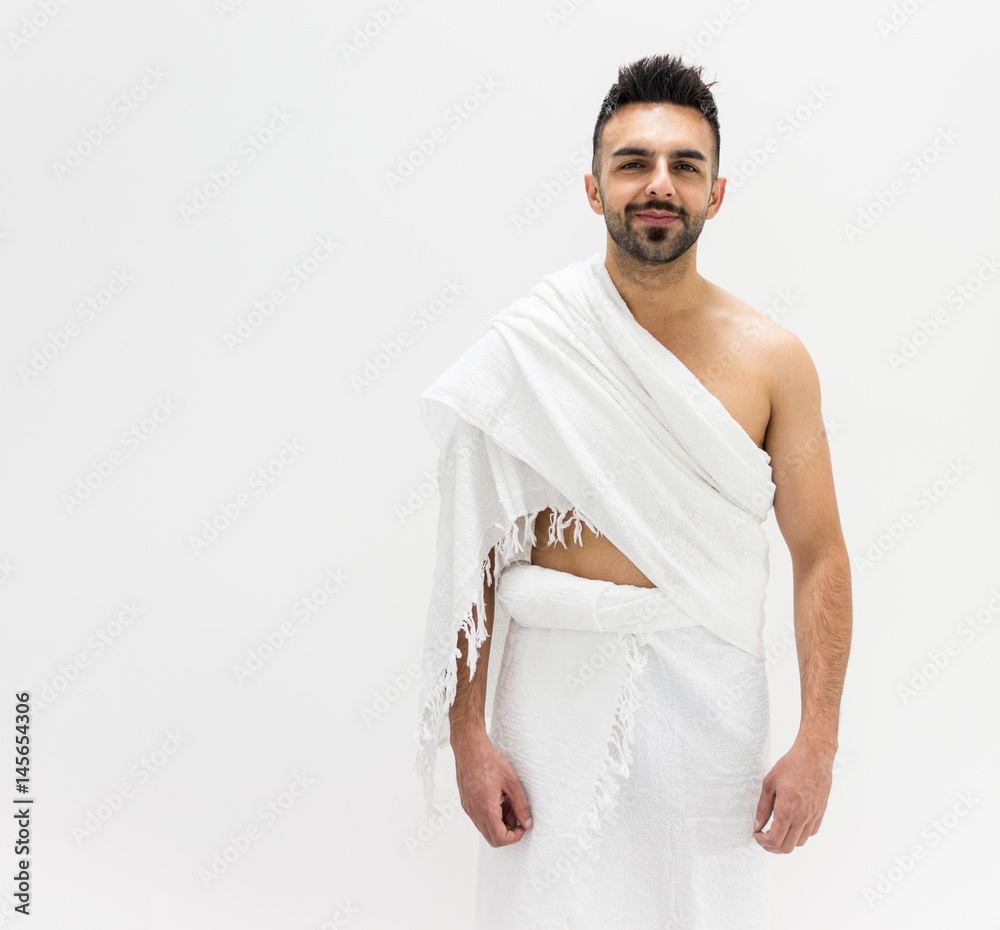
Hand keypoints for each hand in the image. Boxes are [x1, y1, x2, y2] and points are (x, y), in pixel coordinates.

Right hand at [453, 731, 533, 846]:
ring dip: (499, 822)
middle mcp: (474, 813)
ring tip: (508, 801)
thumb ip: (521, 805)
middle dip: (508, 830)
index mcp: (486, 809)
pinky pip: (479, 818)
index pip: (500, 839)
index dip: (515, 837)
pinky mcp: (466, 803)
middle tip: (516, 813)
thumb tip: (527, 823)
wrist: (470, 748)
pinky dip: (491, 815)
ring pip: (485, 828)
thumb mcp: (512, 782)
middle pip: (492, 838)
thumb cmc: (489, 761)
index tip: (523, 826)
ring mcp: (468, 809)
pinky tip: (498, 797)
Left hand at [753, 737, 834, 852]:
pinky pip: (810, 833)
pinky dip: (799, 835)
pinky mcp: (821, 813)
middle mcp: (802, 817)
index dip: (762, 842)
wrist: (814, 756)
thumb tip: (757, 825)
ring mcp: (814, 816)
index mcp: (787, 810)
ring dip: (786, 842)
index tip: (756, 834)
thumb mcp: (769, 784)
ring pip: (800, 842)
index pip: (774, 840)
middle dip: (772, 847)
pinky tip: (791, 825)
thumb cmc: (791, 766)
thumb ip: (763, 808)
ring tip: (776, 832)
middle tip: (763, 838)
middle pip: (787, 847)